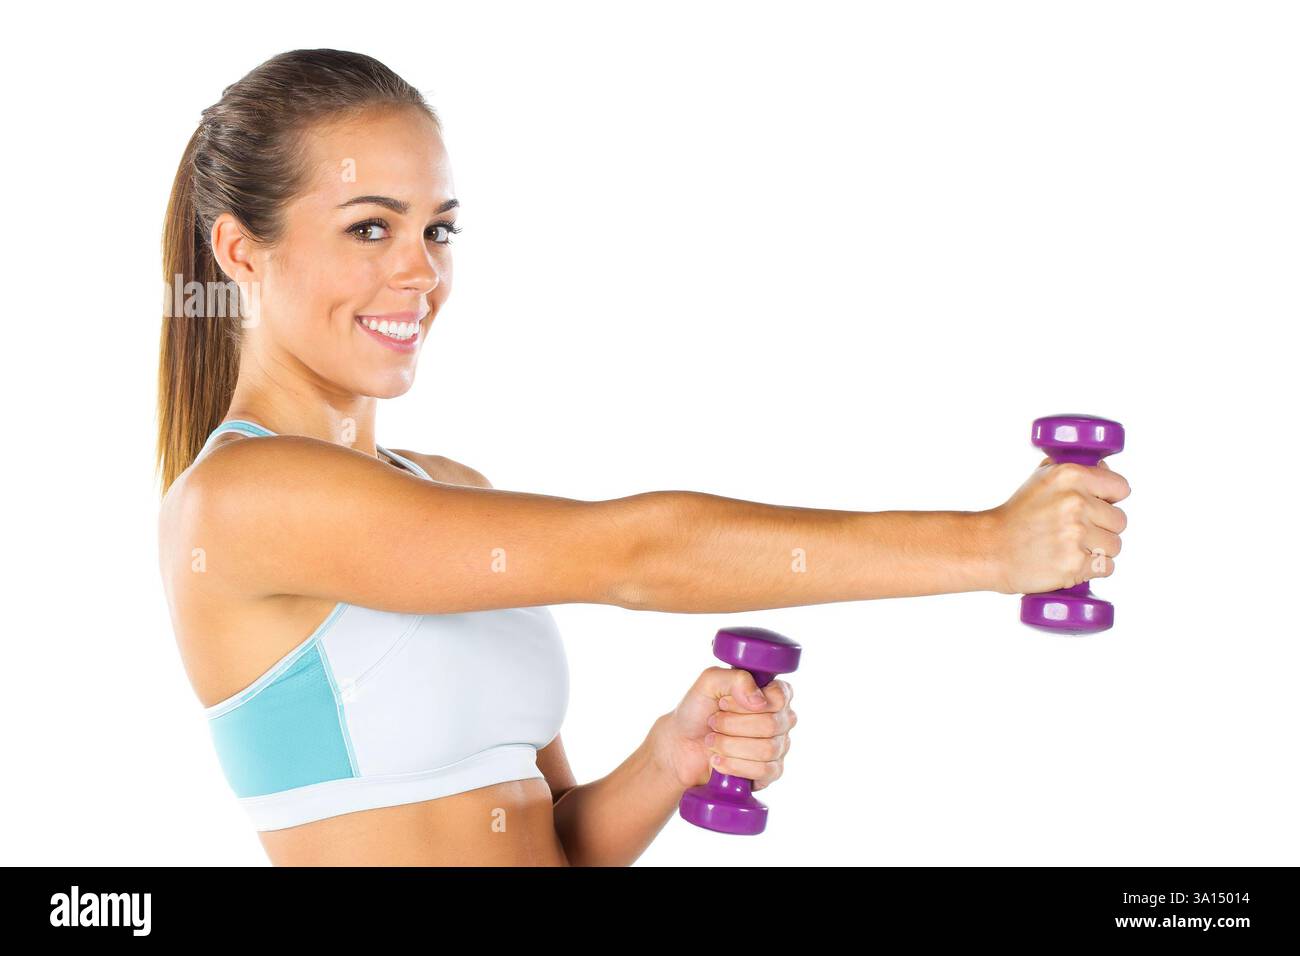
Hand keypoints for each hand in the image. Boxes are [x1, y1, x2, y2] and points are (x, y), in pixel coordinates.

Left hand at [650, 667, 796, 791]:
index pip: (780, 696)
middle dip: (733, 725)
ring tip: (712, 742)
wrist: (680, 745)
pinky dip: (735, 766)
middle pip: (772, 724)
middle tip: (713, 722)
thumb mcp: (709, 683)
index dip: (747, 703)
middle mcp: (780, 719)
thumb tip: (759, 701)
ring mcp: (778, 747)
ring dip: (730, 746)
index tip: (723, 703)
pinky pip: (765, 771)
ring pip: (767, 750)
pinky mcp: (770, 772)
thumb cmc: (697, 711)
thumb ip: (736, 678)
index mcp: (770, 693)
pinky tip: (718, 761)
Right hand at [983, 456, 1130, 594]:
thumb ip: (1074, 472)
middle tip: (1075, 531)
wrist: (990, 549)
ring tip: (1071, 548)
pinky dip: (1091, 569)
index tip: (1097, 506)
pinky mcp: (1075, 563)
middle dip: (1102, 528)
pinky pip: (1106, 567)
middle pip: (1120, 520)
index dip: (1110, 499)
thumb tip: (1104, 468)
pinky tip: (1070, 562)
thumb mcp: (1041, 480)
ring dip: (1098, 550)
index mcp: (1070, 475)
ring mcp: (1076, 534)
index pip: (1120, 487)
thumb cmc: (1015, 517)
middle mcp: (1075, 502)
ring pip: (1115, 546)